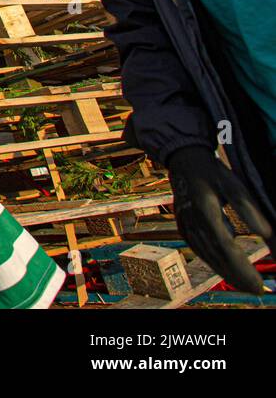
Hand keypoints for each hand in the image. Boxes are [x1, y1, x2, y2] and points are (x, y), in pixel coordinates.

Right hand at [169, 146, 272, 293]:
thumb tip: (267, 234)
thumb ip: (249, 210)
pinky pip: (199, 250)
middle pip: (217, 257)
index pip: (227, 248)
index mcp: (205, 212)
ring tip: (245, 284)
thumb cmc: (212, 172)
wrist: (183, 160)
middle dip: (238, 276)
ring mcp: (185, 226)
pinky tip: (225, 268)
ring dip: (226, 272)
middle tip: (257, 290)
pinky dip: (213, 262)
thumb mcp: (234, 185)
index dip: (243, 269)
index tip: (260, 283)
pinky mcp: (184, 227)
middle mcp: (193, 223)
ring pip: (207, 256)